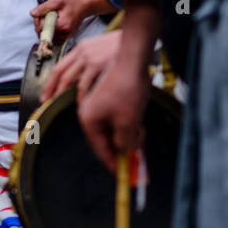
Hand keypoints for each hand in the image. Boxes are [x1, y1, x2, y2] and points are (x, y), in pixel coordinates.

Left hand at [31, 0, 111, 42]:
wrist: (86, 5)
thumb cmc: (73, 1)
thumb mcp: (58, 0)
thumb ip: (44, 7)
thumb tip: (32, 13)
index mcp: (62, 25)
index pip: (42, 29)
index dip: (39, 21)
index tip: (41, 13)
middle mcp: (65, 34)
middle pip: (44, 34)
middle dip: (42, 24)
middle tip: (46, 14)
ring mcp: (66, 37)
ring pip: (48, 36)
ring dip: (46, 27)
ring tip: (52, 17)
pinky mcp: (67, 37)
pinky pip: (54, 37)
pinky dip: (52, 30)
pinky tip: (55, 22)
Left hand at [43, 30, 120, 102]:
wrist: (137, 36)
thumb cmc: (121, 47)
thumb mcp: (100, 49)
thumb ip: (89, 62)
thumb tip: (81, 78)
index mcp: (81, 48)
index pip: (59, 67)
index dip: (50, 83)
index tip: (45, 95)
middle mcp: (82, 52)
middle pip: (60, 74)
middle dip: (51, 90)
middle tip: (46, 103)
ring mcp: (89, 58)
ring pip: (69, 80)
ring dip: (62, 95)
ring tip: (60, 106)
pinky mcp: (98, 64)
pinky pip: (84, 84)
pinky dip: (80, 96)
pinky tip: (81, 104)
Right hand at [77, 49, 150, 171]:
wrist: (133, 55)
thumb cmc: (128, 87)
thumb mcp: (129, 121)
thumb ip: (126, 141)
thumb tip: (126, 151)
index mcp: (88, 120)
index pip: (100, 148)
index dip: (113, 162)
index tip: (124, 173)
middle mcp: (87, 111)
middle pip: (104, 137)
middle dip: (120, 146)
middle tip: (136, 154)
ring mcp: (95, 101)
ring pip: (109, 125)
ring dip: (124, 132)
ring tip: (140, 132)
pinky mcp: (105, 92)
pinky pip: (112, 113)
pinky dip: (123, 120)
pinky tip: (136, 118)